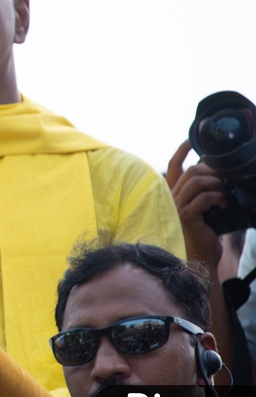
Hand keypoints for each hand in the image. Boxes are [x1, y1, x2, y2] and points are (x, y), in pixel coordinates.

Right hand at [168, 140, 228, 270]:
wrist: (202, 255)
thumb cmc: (205, 231)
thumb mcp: (204, 206)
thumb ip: (205, 189)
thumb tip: (217, 171)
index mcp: (174, 192)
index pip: (174, 165)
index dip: (182, 150)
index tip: (192, 140)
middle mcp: (171, 197)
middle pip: (191, 170)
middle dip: (212, 171)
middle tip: (225, 180)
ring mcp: (176, 206)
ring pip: (197, 181)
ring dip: (217, 185)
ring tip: (225, 194)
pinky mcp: (186, 215)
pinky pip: (203, 197)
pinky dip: (217, 198)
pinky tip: (223, 205)